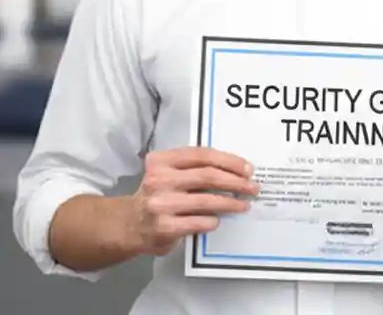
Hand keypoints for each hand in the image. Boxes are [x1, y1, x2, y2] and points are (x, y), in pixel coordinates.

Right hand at [126, 146, 258, 255]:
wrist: (130, 224)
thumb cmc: (157, 195)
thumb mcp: (167, 173)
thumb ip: (192, 168)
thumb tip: (235, 170)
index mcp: (161, 160)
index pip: (202, 155)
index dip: (229, 161)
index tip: (247, 169)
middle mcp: (159, 179)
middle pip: (207, 175)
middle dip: (235, 181)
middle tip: (252, 187)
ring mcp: (162, 204)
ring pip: (206, 200)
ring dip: (230, 203)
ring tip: (244, 205)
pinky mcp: (165, 227)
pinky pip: (199, 221)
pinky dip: (213, 220)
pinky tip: (218, 220)